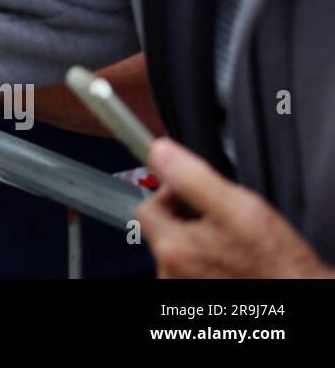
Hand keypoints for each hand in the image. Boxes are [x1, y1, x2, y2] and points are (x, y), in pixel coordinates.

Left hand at [137, 137, 330, 277]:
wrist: (298, 293)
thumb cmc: (275, 260)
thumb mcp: (238, 207)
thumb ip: (192, 177)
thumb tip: (160, 152)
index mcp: (174, 247)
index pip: (146, 208)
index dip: (169, 193)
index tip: (191, 192)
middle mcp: (170, 272)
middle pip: (161, 228)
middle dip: (183, 214)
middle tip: (216, 214)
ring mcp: (181, 285)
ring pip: (176, 247)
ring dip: (194, 236)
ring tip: (226, 237)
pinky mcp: (193, 293)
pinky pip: (188, 266)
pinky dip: (203, 256)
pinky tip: (227, 255)